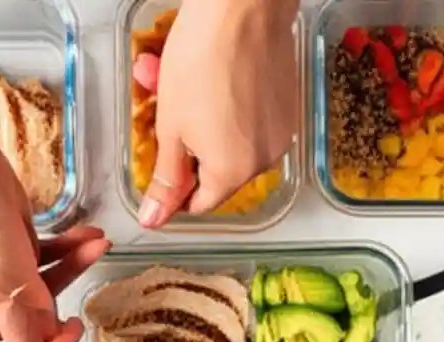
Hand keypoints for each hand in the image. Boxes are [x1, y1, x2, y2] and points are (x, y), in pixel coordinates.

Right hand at [0, 141, 109, 341]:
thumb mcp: (7, 289)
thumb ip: (25, 328)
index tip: (61, 339)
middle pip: (30, 330)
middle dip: (60, 314)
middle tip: (83, 310)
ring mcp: (2, 276)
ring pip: (46, 292)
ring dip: (75, 270)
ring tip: (99, 245)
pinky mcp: (17, 249)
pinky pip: (49, 261)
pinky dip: (70, 251)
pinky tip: (90, 236)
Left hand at [137, 0, 299, 226]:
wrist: (242, 9)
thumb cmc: (200, 61)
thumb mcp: (169, 126)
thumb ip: (166, 179)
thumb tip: (154, 219)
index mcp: (232, 173)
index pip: (200, 203)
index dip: (174, 190)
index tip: (161, 166)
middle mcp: (264, 161)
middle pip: (218, 172)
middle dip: (189, 148)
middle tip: (167, 113)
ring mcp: (281, 133)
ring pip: (235, 144)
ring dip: (208, 127)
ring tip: (187, 90)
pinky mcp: (289, 107)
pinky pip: (254, 123)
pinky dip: (232, 110)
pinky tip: (217, 80)